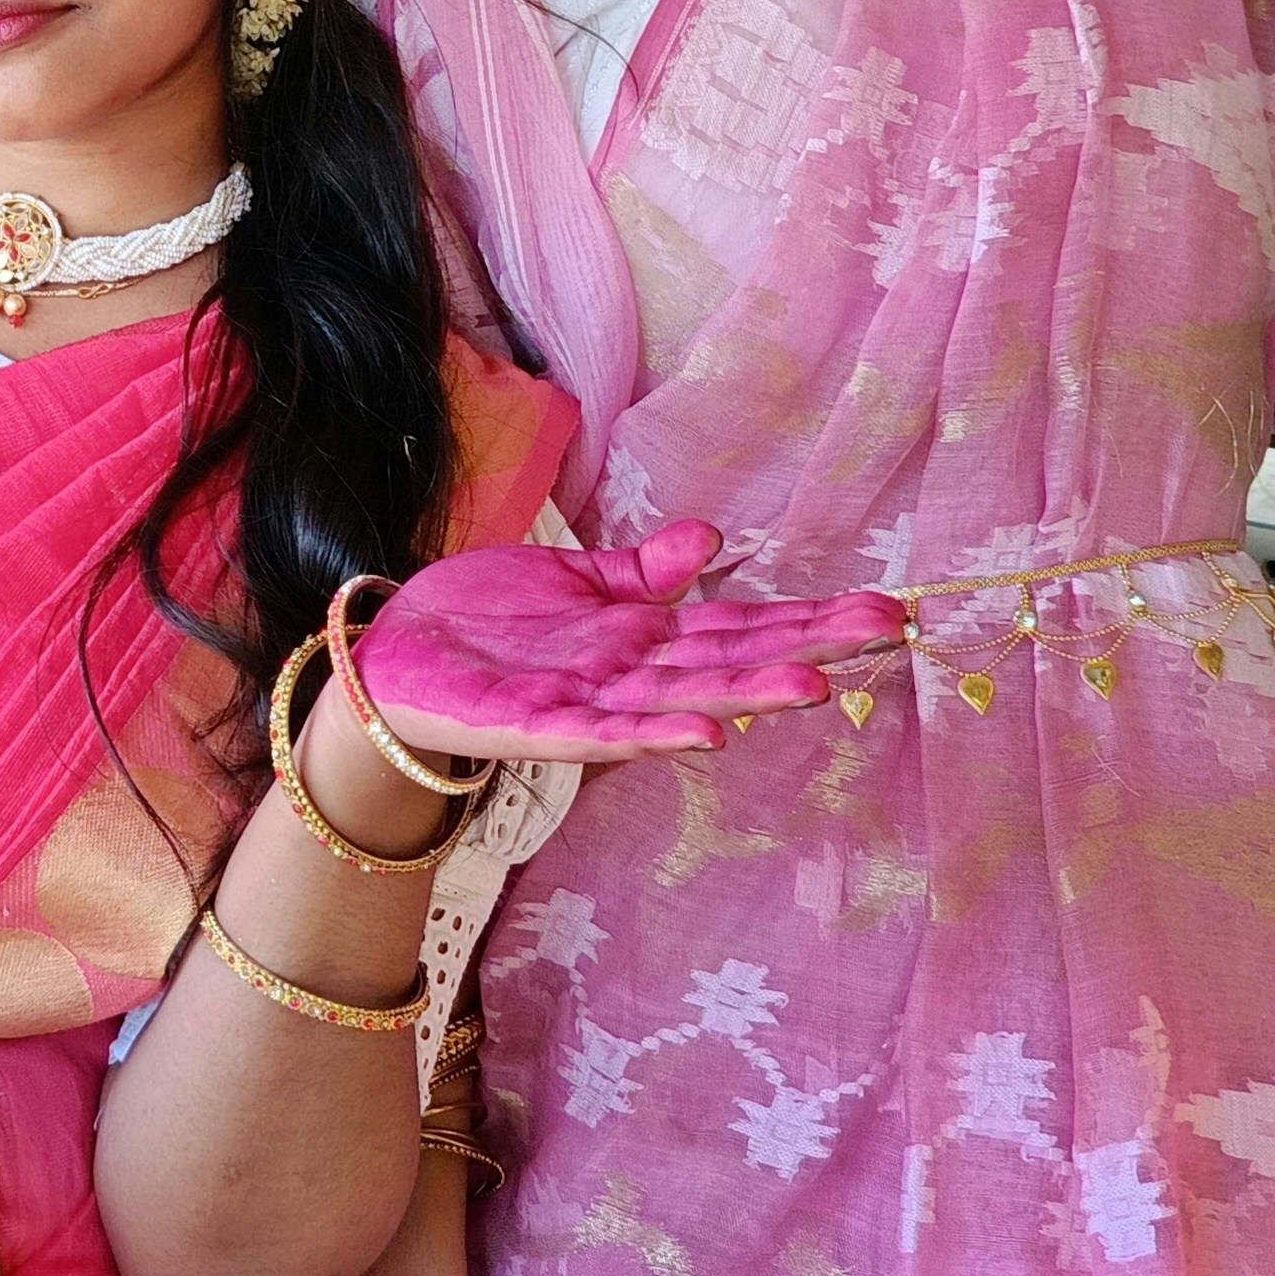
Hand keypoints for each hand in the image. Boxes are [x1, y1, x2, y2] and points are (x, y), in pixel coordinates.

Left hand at [351, 520, 901, 765]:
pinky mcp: (530, 724)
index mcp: (640, 638)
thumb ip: (641, 570)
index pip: (736, 625)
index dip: (805, 617)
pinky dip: (651, 736)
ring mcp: (584, 704)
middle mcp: (626, 677)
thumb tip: (712, 540)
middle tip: (880, 634)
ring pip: (677, 701)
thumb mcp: (573, 579)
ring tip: (813, 685)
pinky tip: (703, 736)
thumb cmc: (485, 620)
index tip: (881, 607)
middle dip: (801, 648)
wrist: (393, 657)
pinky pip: (599, 734)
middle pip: (725, 660)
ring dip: (743, 697)